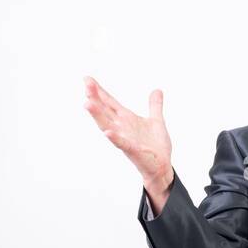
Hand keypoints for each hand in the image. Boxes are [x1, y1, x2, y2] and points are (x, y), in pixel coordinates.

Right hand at [83, 77, 173, 192]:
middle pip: (105, 110)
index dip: (99, 91)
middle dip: (95, 98)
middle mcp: (122, 128)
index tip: (87, 79)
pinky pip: (122, 144)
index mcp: (127, 119)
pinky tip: (107, 132)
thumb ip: (155, 106)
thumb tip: (157, 90)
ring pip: (107, 125)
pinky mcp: (133, 150)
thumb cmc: (156, 147)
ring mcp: (125, 139)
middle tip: (86, 84)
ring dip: (97, 115)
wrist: (162, 167)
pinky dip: (115, 138)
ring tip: (87, 103)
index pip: (110, 102)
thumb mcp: (156, 121)